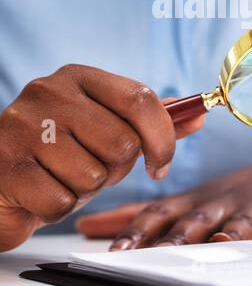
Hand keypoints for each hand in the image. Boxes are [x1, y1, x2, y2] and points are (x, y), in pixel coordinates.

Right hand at [0, 64, 203, 250]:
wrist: (1, 184)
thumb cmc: (60, 158)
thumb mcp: (107, 134)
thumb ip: (151, 124)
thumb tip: (198, 116)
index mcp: (78, 77)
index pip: (141, 99)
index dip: (161, 139)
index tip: (158, 165)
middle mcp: (47, 92)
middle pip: (122, 143)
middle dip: (115, 169)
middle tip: (89, 167)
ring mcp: (21, 126)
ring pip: (94, 175)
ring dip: (85, 190)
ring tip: (61, 177)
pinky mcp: (6, 165)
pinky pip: (63, 201)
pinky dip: (58, 208)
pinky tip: (41, 193)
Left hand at [76, 139, 251, 249]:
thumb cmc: (247, 191)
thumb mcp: (196, 197)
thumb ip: (145, 214)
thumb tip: (91, 226)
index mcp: (201, 201)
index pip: (163, 213)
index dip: (140, 230)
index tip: (117, 250)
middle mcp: (228, 202)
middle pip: (199, 220)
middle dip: (178, 236)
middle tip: (158, 252)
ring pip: (246, 221)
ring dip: (235, 232)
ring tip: (225, 243)